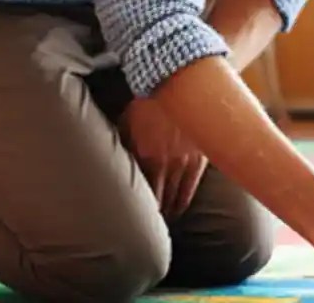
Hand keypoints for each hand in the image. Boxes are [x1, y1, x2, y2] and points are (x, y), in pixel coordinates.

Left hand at [119, 97, 206, 217]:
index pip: (139, 192)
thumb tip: (113, 165)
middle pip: (158, 200)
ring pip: (176, 198)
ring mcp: (185, 162)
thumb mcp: (126, 123)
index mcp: (145, 155)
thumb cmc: (147, 101)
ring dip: (168, 212)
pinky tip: (179, 209)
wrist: (178, 84)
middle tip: (145, 229)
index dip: (135, 209)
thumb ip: (123, 147)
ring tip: (161, 223)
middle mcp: (166, 163)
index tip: (129, 220)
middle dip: (152, 216)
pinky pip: (192, 187)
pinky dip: (184, 201)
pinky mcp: (200, 158)